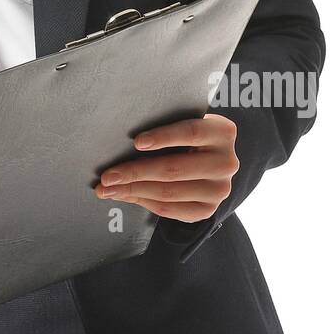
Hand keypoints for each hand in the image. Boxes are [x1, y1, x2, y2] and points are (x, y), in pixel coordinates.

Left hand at [93, 114, 239, 223]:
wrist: (213, 159)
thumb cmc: (190, 136)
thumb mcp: (186, 123)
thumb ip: (166, 127)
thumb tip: (121, 142)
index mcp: (222, 132)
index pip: (191, 133)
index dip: (163, 137)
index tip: (136, 142)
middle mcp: (226, 162)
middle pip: (174, 169)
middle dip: (135, 172)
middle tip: (107, 175)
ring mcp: (220, 189)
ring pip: (169, 192)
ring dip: (134, 191)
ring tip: (108, 189)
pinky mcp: (209, 209)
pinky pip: (171, 210)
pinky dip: (145, 202)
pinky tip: (128, 196)